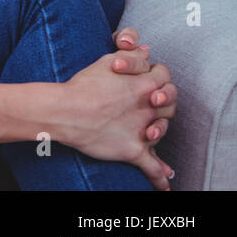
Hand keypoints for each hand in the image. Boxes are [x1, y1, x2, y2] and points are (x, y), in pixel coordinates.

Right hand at [59, 41, 176, 189]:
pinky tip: (165, 185)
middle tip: (150, 103)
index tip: (149, 79)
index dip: (158, 75)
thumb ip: (131, 56)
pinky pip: (152, 167)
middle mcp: (148, 107)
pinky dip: (160, 177)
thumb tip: (148, 52)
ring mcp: (142, 130)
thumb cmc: (82, 86)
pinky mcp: (133, 151)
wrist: (65, 111)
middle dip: (163, 101)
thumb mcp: (106, 61)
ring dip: (161, 130)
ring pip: (164, 130)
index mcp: (144, 84)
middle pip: (170, 103)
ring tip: (153, 133)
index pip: (165, 76)